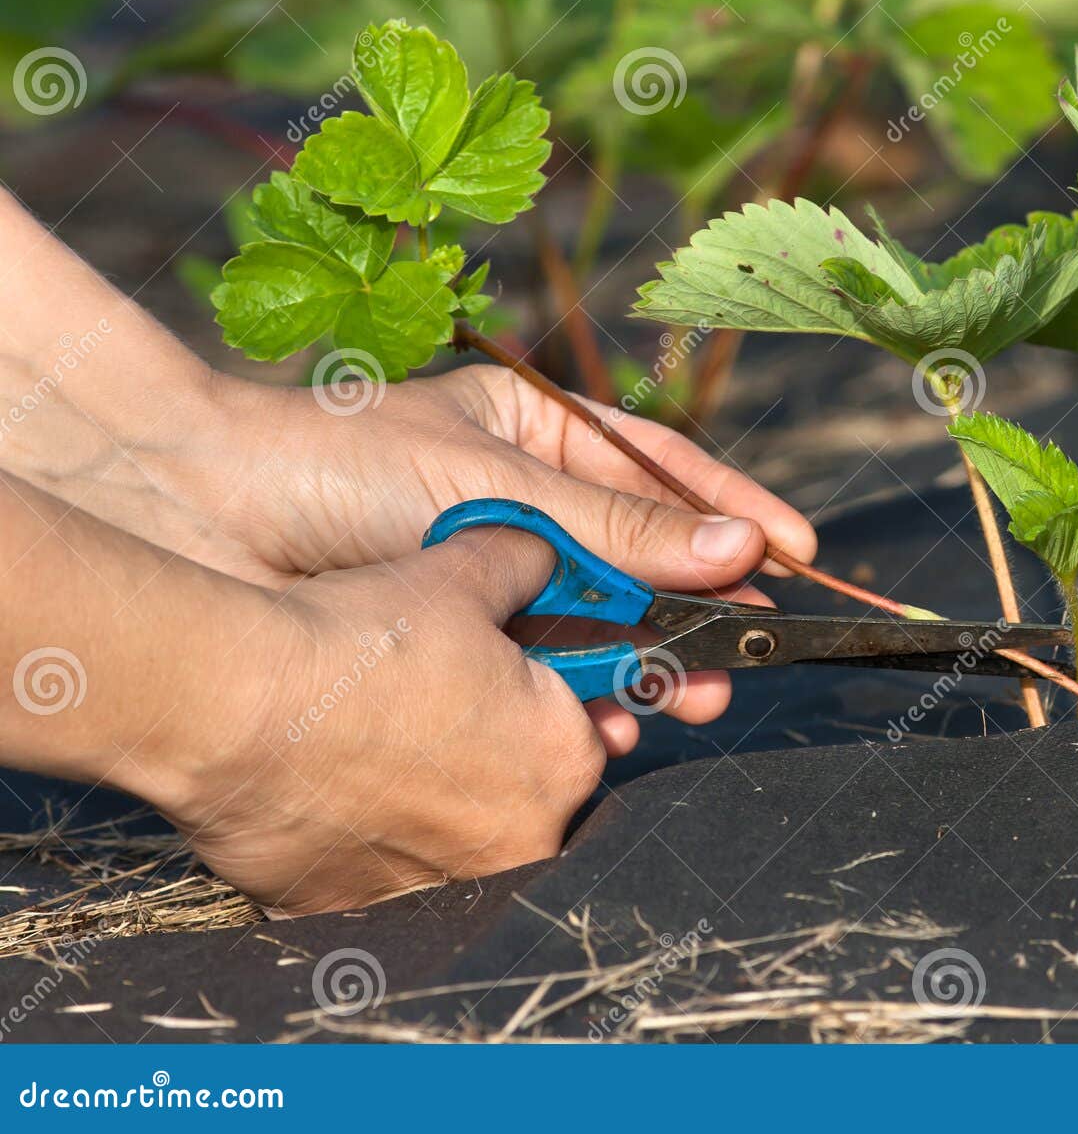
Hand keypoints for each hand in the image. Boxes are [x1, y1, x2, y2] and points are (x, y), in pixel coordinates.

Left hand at [18, 361, 816, 749]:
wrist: (201, 516)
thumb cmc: (340, 464)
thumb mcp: (502, 485)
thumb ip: (621, 530)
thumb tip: (741, 550)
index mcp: (538, 435)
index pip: (662, 473)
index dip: (735, 511)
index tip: (800, 551)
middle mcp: (527, 506)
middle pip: (640, 561)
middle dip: (696, 609)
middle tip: (742, 652)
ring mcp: (495, 576)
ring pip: (598, 624)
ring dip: (645, 663)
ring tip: (685, 698)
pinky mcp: (460, 640)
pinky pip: (542, 670)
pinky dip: (578, 696)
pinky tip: (606, 719)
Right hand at [168, 523, 610, 915]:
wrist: (235, 709)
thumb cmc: (362, 642)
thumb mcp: (462, 572)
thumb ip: (527, 565)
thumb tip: (546, 557)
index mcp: (564, 763)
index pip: (584, 736)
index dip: (540, 704)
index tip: (496, 684)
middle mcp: (519, 843)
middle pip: (524, 800)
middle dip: (488, 762)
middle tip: (425, 715)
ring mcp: (438, 889)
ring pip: (449, 845)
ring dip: (425, 808)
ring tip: (365, 748)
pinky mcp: (354, 915)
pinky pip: (371, 879)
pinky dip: (356, 844)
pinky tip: (322, 795)